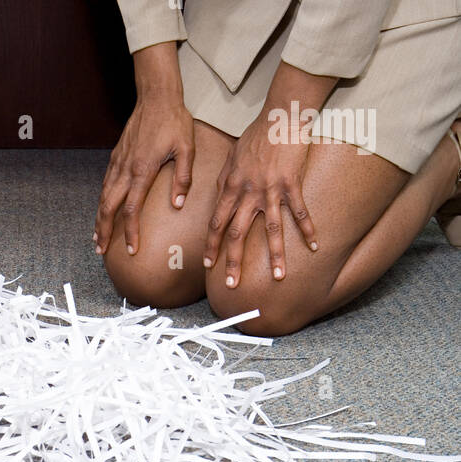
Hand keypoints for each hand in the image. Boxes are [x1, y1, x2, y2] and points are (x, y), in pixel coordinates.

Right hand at [94, 97, 194, 256]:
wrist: (156, 96)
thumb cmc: (174, 121)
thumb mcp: (187, 148)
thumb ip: (183, 177)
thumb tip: (178, 204)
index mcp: (143, 170)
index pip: (132, 209)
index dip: (130, 232)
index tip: (131, 249)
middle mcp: (126, 168)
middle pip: (109, 207)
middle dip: (103, 230)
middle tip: (101, 250)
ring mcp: (119, 162)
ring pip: (103, 196)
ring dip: (99, 218)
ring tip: (97, 237)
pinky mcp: (116, 156)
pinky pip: (106, 184)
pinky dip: (102, 201)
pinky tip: (102, 210)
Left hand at [202, 114, 317, 286]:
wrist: (280, 114)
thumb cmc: (256, 134)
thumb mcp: (232, 156)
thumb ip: (224, 179)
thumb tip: (218, 198)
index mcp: (231, 186)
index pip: (216, 222)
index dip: (211, 245)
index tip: (208, 264)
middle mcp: (248, 192)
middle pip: (237, 233)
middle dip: (233, 261)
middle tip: (231, 286)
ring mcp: (270, 189)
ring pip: (271, 229)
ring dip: (276, 255)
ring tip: (280, 277)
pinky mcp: (292, 183)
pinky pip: (300, 211)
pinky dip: (308, 229)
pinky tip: (315, 246)